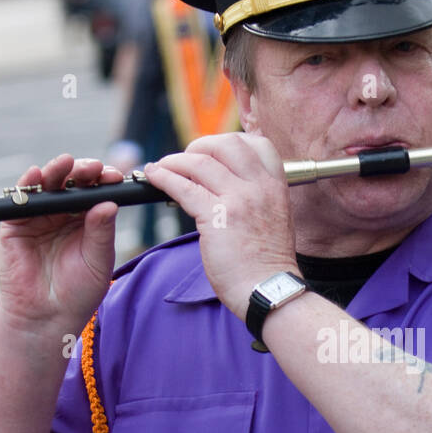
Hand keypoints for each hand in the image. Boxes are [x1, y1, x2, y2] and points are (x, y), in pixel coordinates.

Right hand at [0, 154, 122, 332]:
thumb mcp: (98, 261)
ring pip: (48, 185)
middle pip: (73, 183)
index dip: (105, 181)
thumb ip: (103, 232)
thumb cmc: (78, 292)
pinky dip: (27, 183)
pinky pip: (21, 198)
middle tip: (95, 169)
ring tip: (67, 163)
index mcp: (88, 221)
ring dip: (57, 170)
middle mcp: (65, 214)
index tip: (117, 176)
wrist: (47, 316)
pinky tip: (36, 175)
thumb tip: (109, 203)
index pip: (97, 192)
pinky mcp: (16, 224)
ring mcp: (40, 217)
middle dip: (84, 171)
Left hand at [144, 133, 297, 316]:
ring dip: (176, 160)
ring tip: (162, 167)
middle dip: (201, 145)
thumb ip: (256, 199)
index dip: (231, 142)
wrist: (269, 289)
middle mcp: (260, 187)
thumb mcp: (275, 220)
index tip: (213, 151)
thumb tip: (227, 189)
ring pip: (201, 162)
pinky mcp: (217, 217)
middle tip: (186, 158)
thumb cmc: (267, 264)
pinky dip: (164, 177)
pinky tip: (155, 177)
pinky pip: (184, 187)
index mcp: (276, 187)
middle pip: (227, 144)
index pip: (259, 144)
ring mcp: (239, 199)